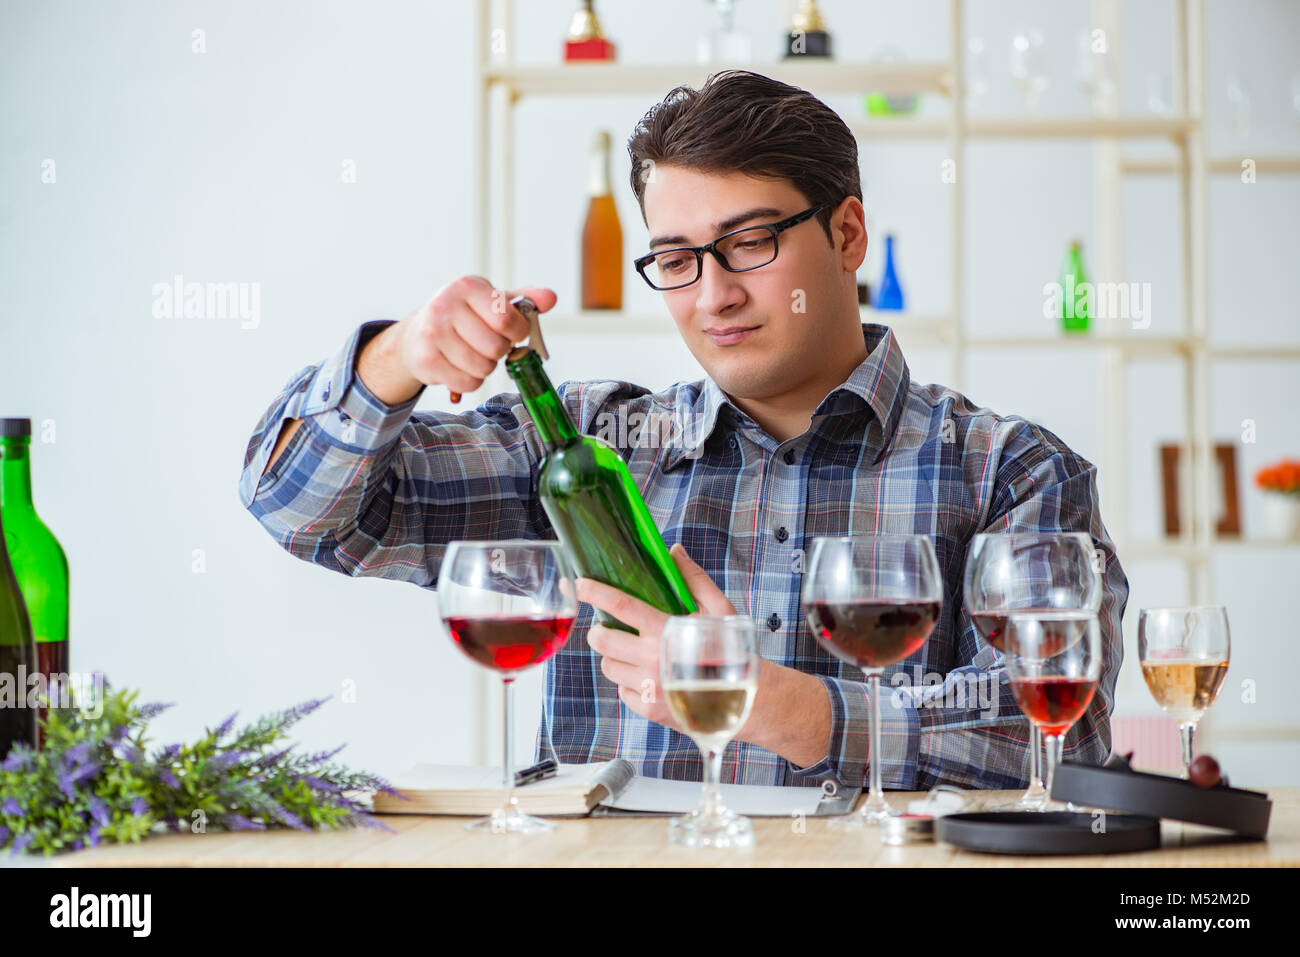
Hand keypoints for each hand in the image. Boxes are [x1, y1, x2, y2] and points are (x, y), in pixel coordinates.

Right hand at [358, 276, 556, 405]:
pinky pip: (468, 383)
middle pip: (496, 347)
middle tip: (488, 344)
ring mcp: (433, 335)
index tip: (513, 332)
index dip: (518, 332)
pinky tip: (460, 366)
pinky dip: (471, 381)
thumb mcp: (491, 302)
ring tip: (473, 354)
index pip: (506, 318)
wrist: (416, 335)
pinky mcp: (426, 361)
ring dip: (486, 368)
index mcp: (466, 287)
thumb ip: (523, 301)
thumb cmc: (462, 317)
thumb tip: (550, 298)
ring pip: (483, 368)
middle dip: (500, 351)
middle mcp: (445, 307)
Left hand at [575, 543, 736, 730]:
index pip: (621, 606)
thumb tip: (674, 551)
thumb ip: (694, 579)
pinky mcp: (650, 711)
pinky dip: (628, 682)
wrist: (752, 699)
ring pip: (608, 667)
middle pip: (602, 640)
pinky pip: (622, 692)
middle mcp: (653, 661)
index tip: (579, 584)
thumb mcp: (720, 610)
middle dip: (598, 630)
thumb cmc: (735, 651)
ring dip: (614, 656)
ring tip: (633, 651)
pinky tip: (648, 676)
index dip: (595, 592)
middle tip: (608, 626)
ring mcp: (650, 688)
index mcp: (668, 632)